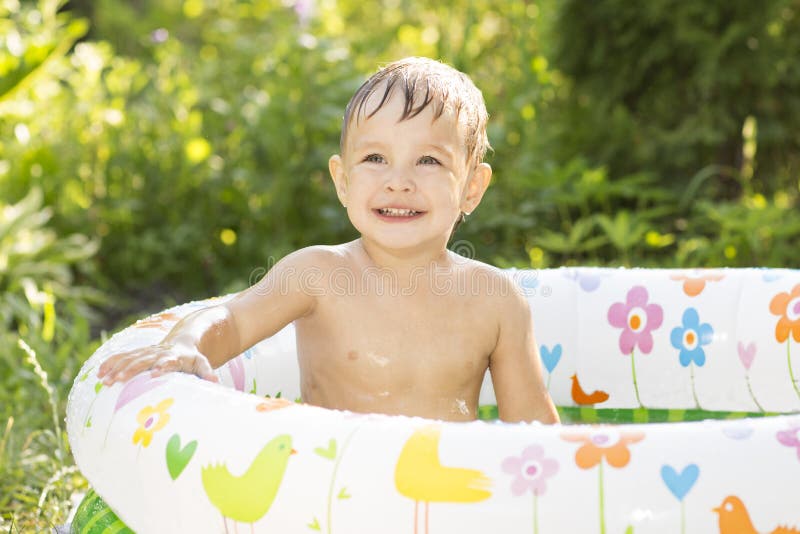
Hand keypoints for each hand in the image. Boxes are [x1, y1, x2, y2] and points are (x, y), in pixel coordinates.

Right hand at [97, 342, 218, 384]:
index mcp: (175, 356)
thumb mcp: (202, 363)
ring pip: (129, 358)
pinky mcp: (138, 353)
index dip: (163, 366)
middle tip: (118, 379)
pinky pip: (122, 357)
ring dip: (116, 368)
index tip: (155, 374)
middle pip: (143, 360)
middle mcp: (158, 352)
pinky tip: (99, 372)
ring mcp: (146, 352)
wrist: (182, 341)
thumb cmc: (192, 358)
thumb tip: (215, 381)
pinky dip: (111, 363)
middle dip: (130, 369)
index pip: (169, 361)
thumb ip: (207, 371)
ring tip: (104, 381)